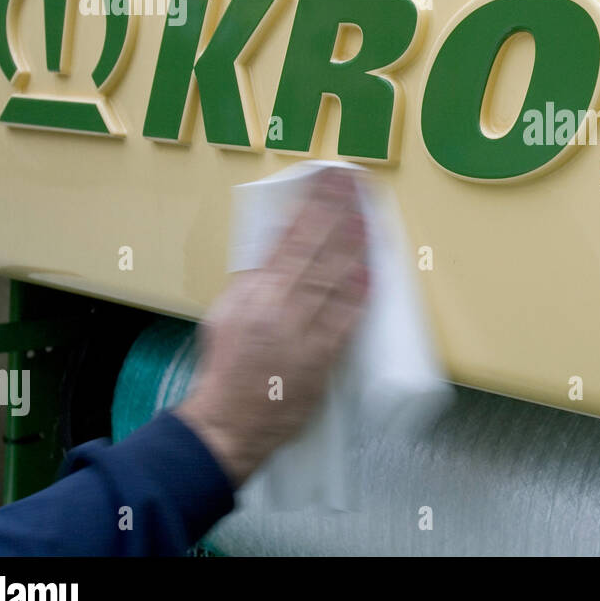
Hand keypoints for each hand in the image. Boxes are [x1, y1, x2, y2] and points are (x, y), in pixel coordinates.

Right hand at [176, 167, 369, 485]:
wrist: (229, 421)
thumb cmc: (227, 367)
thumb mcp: (227, 313)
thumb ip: (252, 280)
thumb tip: (278, 248)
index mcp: (252, 292)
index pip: (288, 236)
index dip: (312, 204)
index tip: (328, 179)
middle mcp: (277, 307)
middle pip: (315, 249)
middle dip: (338, 212)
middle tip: (357, 184)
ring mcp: (302, 332)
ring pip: (333, 278)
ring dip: (354, 244)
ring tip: (368, 215)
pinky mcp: (322, 359)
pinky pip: (345, 320)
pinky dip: (359, 294)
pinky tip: (372, 270)